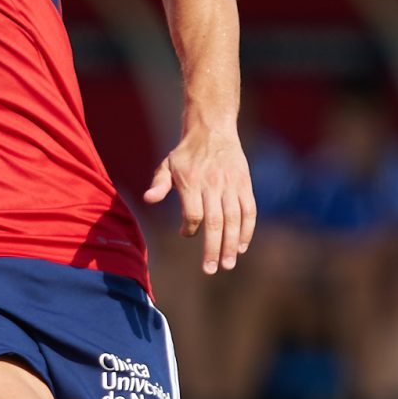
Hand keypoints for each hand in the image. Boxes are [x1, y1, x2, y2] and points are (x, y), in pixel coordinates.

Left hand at [143, 118, 254, 274]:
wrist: (213, 129)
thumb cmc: (186, 153)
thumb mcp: (167, 165)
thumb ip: (158, 184)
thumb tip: (148, 199)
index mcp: (192, 182)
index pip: (193, 214)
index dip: (189, 229)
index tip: (185, 233)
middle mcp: (213, 184)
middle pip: (215, 222)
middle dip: (213, 249)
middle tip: (211, 269)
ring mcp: (231, 185)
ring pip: (234, 219)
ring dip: (232, 244)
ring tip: (229, 263)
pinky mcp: (245, 184)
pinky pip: (249, 210)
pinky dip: (247, 230)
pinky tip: (242, 246)